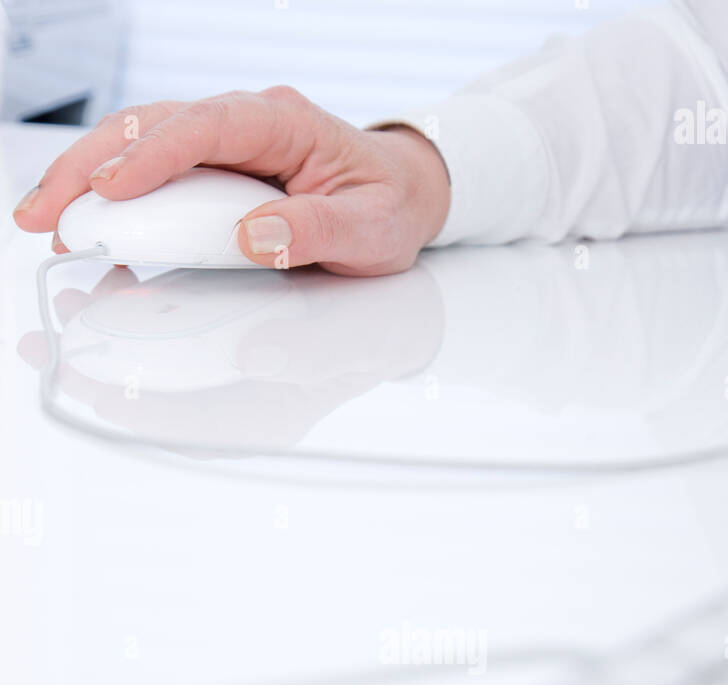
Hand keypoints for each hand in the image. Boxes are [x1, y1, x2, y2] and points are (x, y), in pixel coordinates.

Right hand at [12, 88, 450, 275]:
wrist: (404, 194)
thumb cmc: (388, 207)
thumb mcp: (371, 229)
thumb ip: (317, 231)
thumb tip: (254, 236)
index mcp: (284, 122)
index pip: (205, 127)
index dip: (151, 155)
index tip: (108, 188)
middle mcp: (245, 122)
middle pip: (151, 126)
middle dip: (88, 167)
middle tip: (41, 214)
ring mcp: (224, 144)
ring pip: (139, 144)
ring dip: (85, 180)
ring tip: (43, 222)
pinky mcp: (211, 171)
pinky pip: (152, 174)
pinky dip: (112, 199)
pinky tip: (85, 230)